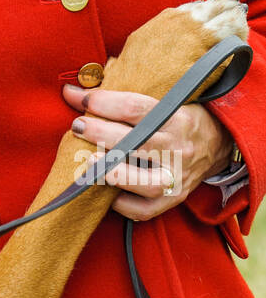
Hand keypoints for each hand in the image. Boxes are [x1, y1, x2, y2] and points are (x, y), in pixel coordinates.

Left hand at [62, 84, 233, 221]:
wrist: (219, 144)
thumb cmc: (181, 118)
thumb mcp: (167, 100)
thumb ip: (128, 97)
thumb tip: (80, 88)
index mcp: (177, 118)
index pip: (135, 107)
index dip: (102, 101)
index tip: (78, 97)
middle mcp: (179, 149)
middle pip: (135, 142)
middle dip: (99, 132)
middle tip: (77, 126)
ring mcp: (177, 178)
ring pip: (143, 181)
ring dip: (112, 172)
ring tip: (88, 162)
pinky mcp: (173, 200)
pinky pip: (144, 209)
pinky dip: (121, 204)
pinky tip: (105, 191)